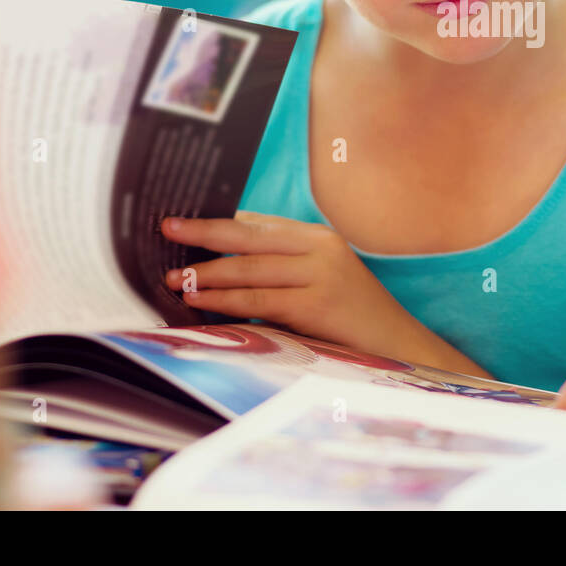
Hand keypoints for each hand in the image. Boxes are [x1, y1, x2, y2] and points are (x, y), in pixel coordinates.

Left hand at [159, 211, 415, 352]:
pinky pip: (258, 300)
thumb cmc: (352, 315)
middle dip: (204, 232)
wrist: (397, 345)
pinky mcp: (316, 305)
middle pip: (249, 237)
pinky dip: (224, 300)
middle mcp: (320, 248)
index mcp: (319, 236)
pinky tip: (199, 301)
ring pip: (249, 269)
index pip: (260, 222)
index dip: (220, 220)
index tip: (186, 220)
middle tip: (167, 229)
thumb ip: (284, 261)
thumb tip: (228, 250)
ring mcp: (320, 275)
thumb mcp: (323, 276)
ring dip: (205, 273)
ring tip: (172, 277)